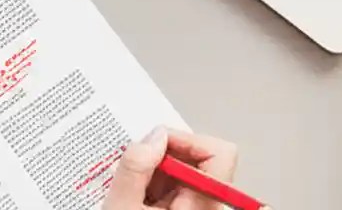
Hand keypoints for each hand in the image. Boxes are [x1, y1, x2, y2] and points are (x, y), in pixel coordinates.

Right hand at [104, 128, 238, 209]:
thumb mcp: (122, 209)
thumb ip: (135, 169)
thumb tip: (151, 138)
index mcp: (202, 206)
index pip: (219, 154)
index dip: (188, 140)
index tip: (159, 141)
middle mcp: (206, 206)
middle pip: (200, 158)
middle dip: (165, 153)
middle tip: (139, 160)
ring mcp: (195, 208)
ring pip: (186, 170)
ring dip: (157, 168)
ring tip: (133, 182)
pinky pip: (176, 185)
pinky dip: (154, 181)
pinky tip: (135, 192)